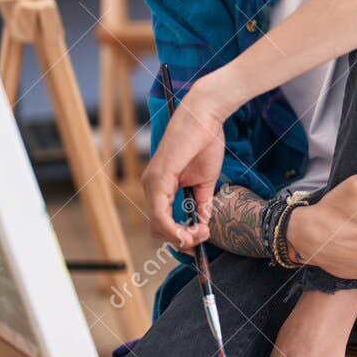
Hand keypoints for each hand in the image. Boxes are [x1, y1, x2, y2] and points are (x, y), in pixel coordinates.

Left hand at [142, 75, 232, 248]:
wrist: (204, 116)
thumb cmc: (205, 141)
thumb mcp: (205, 181)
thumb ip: (201, 203)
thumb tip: (202, 224)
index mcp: (161, 186)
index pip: (163, 222)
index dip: (180, 236)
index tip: (201, 238)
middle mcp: (151, 186)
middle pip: (158, 229)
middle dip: (182, 240)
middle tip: (203, 237)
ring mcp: (152, 183)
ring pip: (158, 225)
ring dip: (180, 237)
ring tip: (201, 233)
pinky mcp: (158, 178)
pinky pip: (160, 214)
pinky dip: (175, 228)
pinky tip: (192, 230)